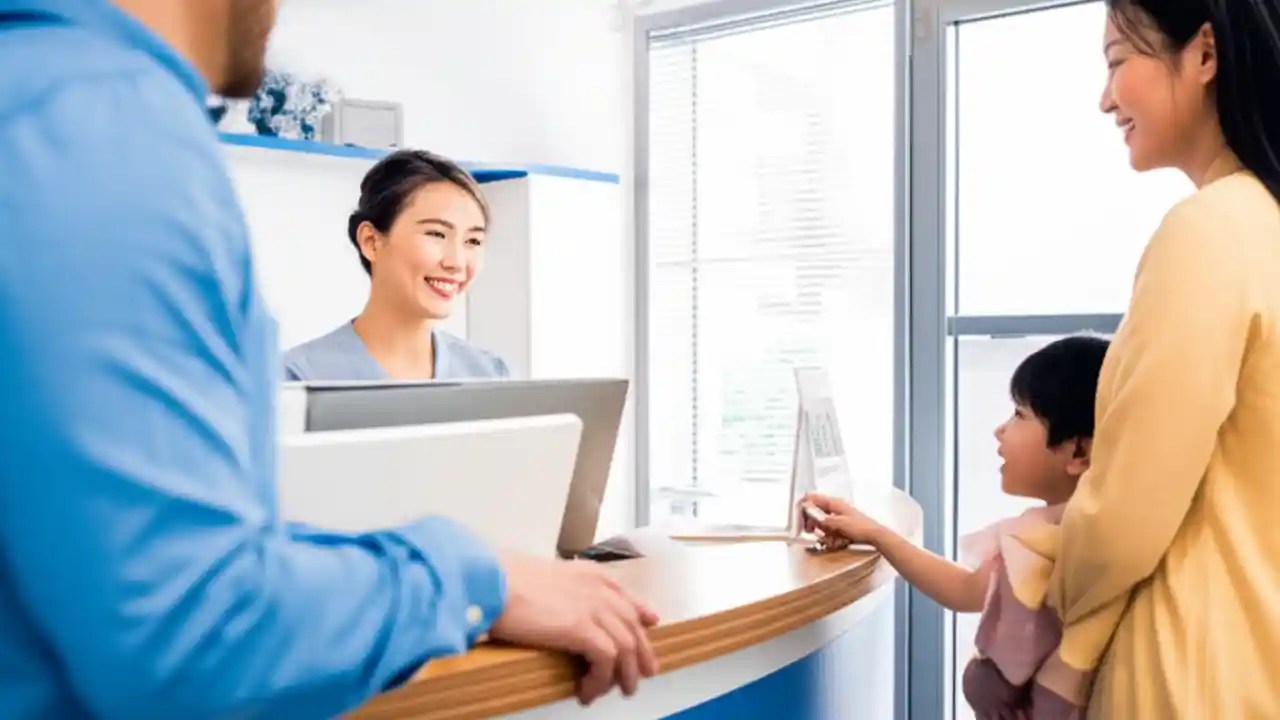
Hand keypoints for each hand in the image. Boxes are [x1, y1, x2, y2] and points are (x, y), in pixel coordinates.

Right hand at [489, 554, 659, 704]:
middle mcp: (598, 588)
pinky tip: (587, 691)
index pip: (626, 596)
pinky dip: (600, 681)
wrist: (491, 582)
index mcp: (589, 573)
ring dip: (623, 675)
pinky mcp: (583, 629)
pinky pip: (606, 661)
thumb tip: (555, 611)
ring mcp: (593, 607)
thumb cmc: (503, 580)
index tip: (650, 623)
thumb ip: (559, 591)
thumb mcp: (541, 577)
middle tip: (642, 675)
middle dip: (641, 654)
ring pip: (626, 648)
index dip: (641, 613)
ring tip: (617, 692)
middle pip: (633, 625)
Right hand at [798, 493, 884, 548]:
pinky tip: (835, 540)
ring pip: (822, 522)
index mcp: (834, 503)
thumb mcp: (838, 523)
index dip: (804, 505)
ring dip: (822, 530)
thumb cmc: (859, 527)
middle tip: (810, 530)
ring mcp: (838, 516)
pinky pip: (830, 529)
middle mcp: (835, 507)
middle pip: (816, 511)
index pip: (813, 498)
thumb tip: (810, 513)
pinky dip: (830, 535)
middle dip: (812, 522)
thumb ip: (823, 518)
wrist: (874, 535)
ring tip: (828, 538)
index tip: (798, 515)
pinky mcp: (842, 525)